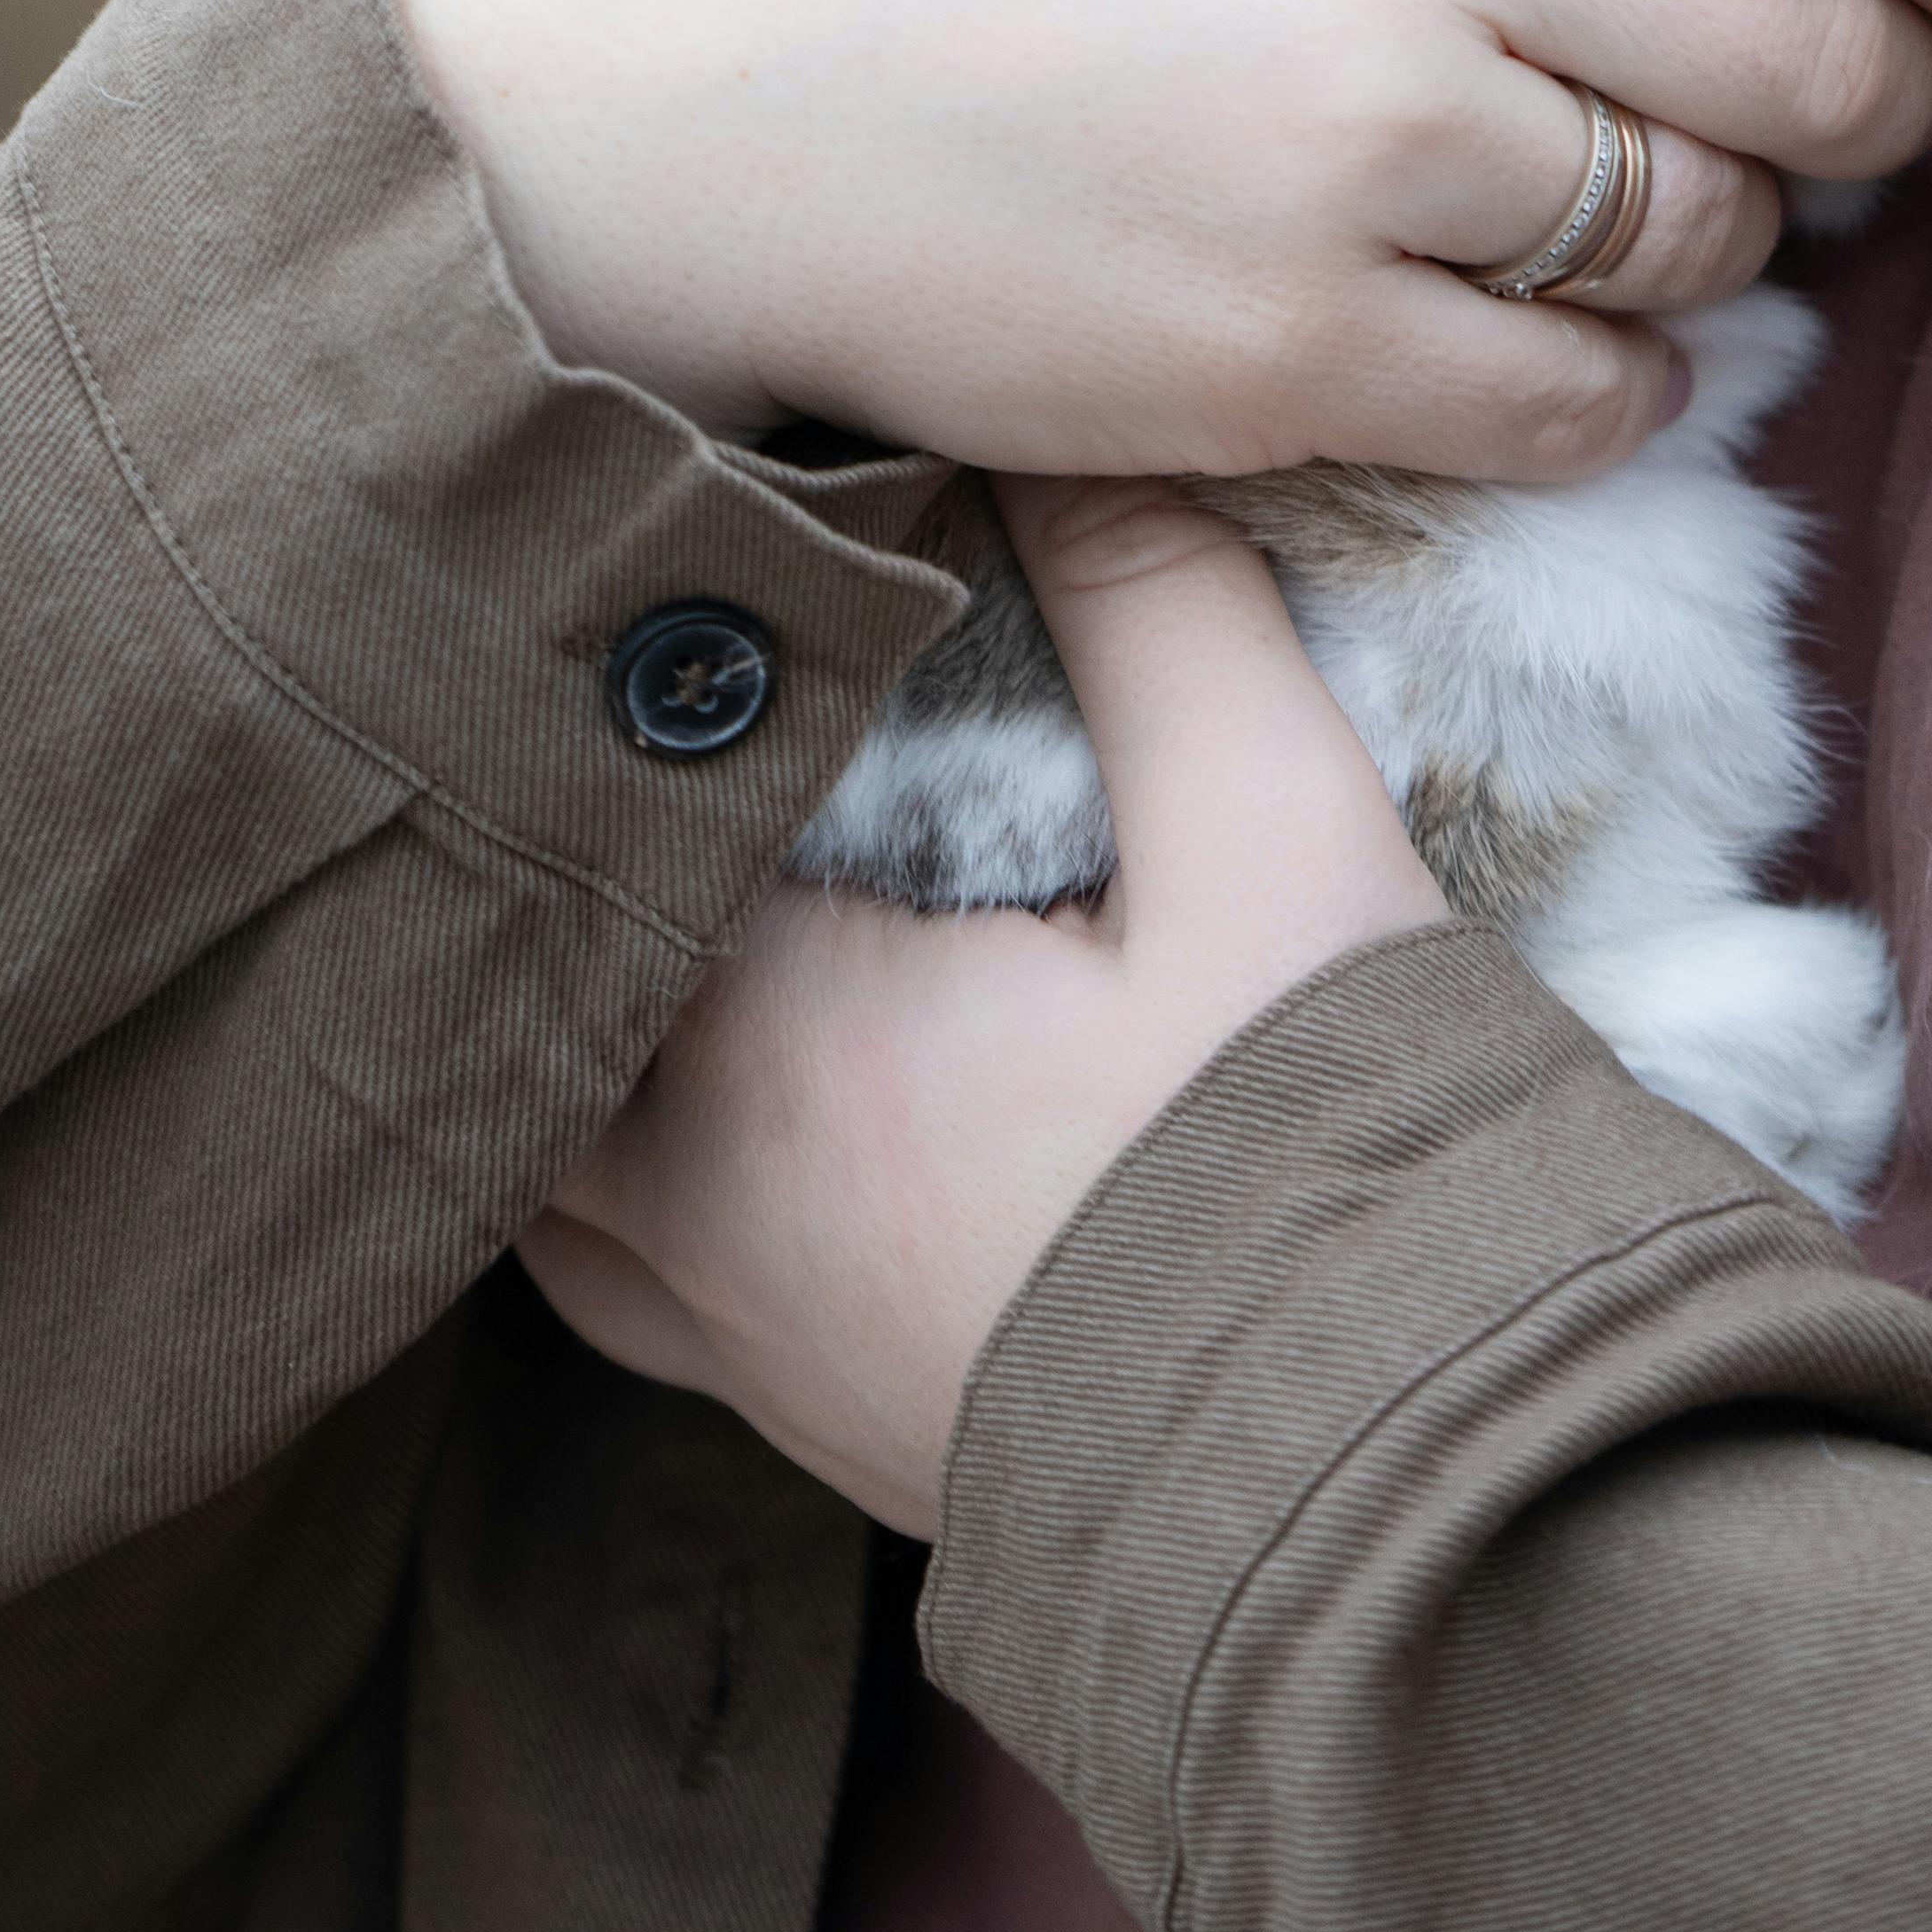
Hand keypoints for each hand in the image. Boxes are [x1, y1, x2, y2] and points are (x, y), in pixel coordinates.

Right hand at [375, 0, 1931, 470]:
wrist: (558, 62)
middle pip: (1816, 48)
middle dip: (1888, 91)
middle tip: (1854, 101)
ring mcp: (1352, 159)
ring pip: (1711, 234)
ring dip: (1733, 234)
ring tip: (1661, 203)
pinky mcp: (1270, 364)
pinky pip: (1573, 401)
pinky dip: (1617, 382)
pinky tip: (1553, 334)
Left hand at [521, 478, 1425, 1533]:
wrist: (1401, 1486)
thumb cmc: (1328, 1151)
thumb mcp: (1279, 828)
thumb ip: (1162, 605)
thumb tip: (1060, 444)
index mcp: (769, 1054)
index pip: (622, 816)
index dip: (653, 694)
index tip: (705, 578)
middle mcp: (696, 1214)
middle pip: (530, 997)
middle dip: (589, 870)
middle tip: (684, 745)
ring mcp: (738, 1343)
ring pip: (556, 1162)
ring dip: (598, 1038)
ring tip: (693, 913)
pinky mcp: (811, 1421)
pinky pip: (631, 1277)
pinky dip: (639, 1169)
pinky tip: (745, 1091)